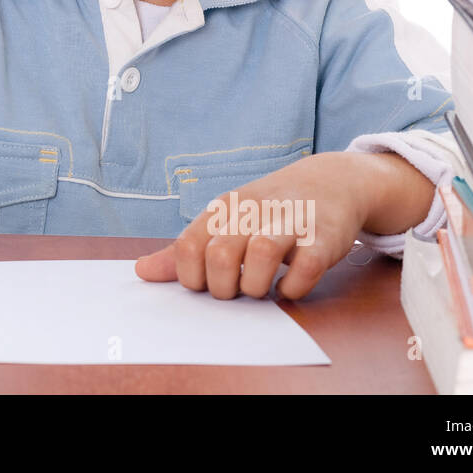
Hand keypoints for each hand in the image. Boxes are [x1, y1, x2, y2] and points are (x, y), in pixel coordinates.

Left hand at [134, 151, 375, 299]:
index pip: (188, 247)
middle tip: (236, 290)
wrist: (330, 182)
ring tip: (261, 288)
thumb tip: (141, 272)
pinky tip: (289, 286)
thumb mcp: (225, 223)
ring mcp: (290, 222)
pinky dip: (293, 288)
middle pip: (221, 255)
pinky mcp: (323, 237)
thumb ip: (185, 251)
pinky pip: (305, 269)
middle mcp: (254, 211)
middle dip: (223, 288)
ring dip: (256, 286)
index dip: (191, 277)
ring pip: (261, 255)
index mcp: (224, 208)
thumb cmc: (268, 211)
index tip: (207, 284)